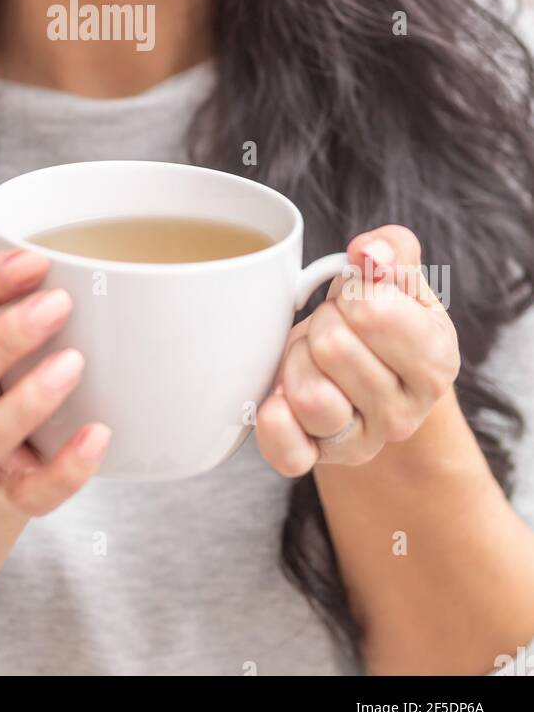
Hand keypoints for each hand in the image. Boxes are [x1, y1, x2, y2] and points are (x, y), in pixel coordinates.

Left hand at [255, 225, 460, 474]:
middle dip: (323, 322)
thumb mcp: (396, 279)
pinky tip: (278, 399)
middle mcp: (405, 412)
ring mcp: (362, 442)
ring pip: (310, 395)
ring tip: (313, 357)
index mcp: (436, 361)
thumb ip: (392, 251)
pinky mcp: (316, 460)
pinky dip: (275, 421)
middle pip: (333, 347)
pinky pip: (288, 451)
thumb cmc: (378, 320)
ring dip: (298, 361)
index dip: (353, 292)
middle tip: (334, 327)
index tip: (358, 298)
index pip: (373, 310)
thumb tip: (370, 253)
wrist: (361, 372)